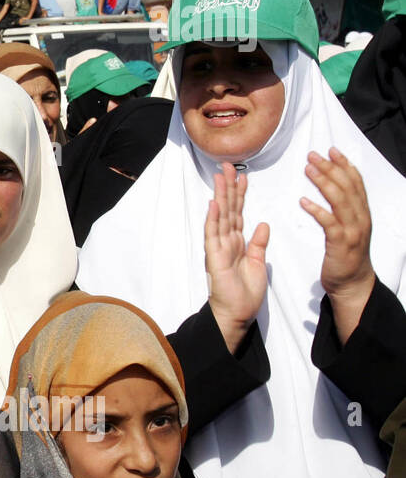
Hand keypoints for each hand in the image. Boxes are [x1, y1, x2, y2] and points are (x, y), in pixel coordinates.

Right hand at [205, 162, 268, 353]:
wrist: (237, 313)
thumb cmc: (245, 292)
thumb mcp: (259, 263)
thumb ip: (259, 243)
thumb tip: (264, 224)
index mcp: (237, 242)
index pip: (238, 212)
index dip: (240, 194)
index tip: (242, 175)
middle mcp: (225, 240)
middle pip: (228, 208)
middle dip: (228, 186)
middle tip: (227, 165)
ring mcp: (218, 247)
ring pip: (220, 215)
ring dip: (220, 195)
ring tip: (220, 175)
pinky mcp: (214, 257)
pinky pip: (213, 234)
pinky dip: (213, 218)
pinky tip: (214, 203)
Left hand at [301, 148, 375, 340]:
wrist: (351, 283)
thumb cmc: (346, 254)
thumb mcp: (348, 227)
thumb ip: (343, 209)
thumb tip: (333, 187)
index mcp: (361, 213)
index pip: (355, 183)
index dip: (344, 165)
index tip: (331, 150)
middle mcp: (360, 218)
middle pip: (347, 187)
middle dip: (331, 168)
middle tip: (313, 154)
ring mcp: (352, 231)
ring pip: (340, 200)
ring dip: (323, 182)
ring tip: (308, 169)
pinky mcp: (341, 244)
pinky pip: (329, 223)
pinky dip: (317, 210)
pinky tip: (303, 201)